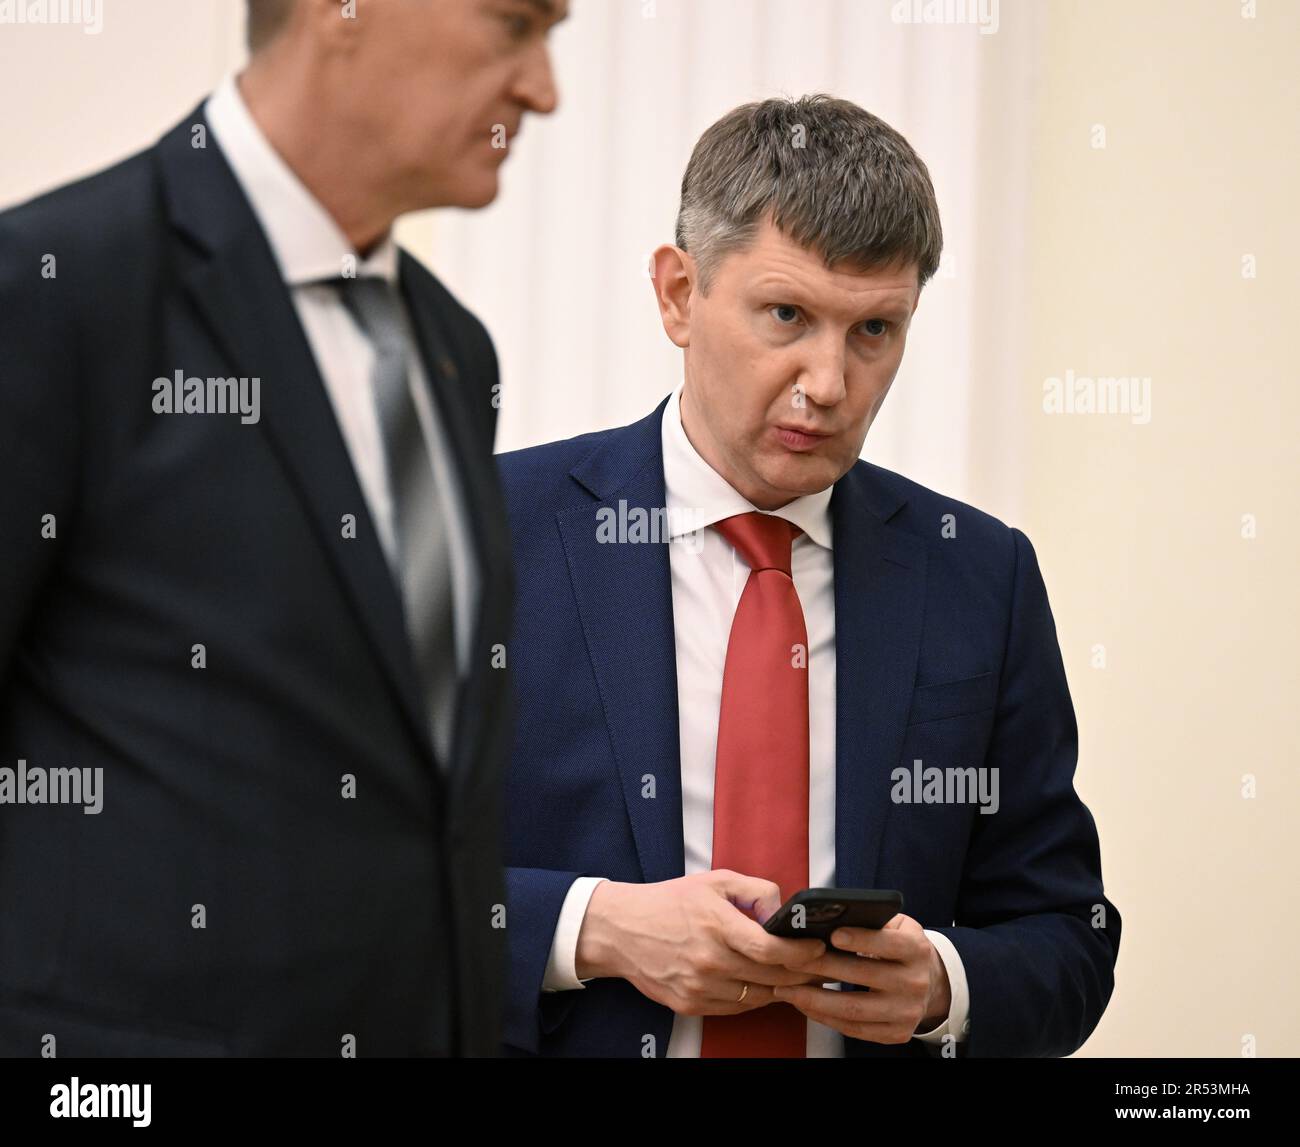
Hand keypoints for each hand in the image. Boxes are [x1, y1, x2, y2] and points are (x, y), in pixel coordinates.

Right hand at [575, 870, 826, 1015]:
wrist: (620, 930)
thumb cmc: (668, 902)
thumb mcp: (714, 881)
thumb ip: (755, 890)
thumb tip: (783, 912)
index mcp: (716, 925)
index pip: (771, 950)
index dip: (802, 953)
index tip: (818, 948)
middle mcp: (709, 960)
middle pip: (771, 978)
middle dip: (801, 972)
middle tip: (819, 966)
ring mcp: (699, 987)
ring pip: (757, 997)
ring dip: (779, 987)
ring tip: (792, 974)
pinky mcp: (690, 1004)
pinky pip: (736, 1008)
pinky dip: (752, 997)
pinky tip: (759, 983)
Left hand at [771, 913, 951, 1043]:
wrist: (930, 984)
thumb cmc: (901, 948)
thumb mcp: (897, 926)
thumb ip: (872, 920)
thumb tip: (829, 917)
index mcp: (916, 950)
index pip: (888, 944)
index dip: (860, 939)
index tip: (832, 934)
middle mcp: (915, 983)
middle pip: (863, 977)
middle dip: (822, 967)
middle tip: (790, 960)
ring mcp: (906, 1012)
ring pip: (853, 1010)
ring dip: (814, 1000)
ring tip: (786, 989)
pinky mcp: (896, 1034)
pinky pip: (854, 1029)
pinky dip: (825, 1018)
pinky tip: (804, 1005)